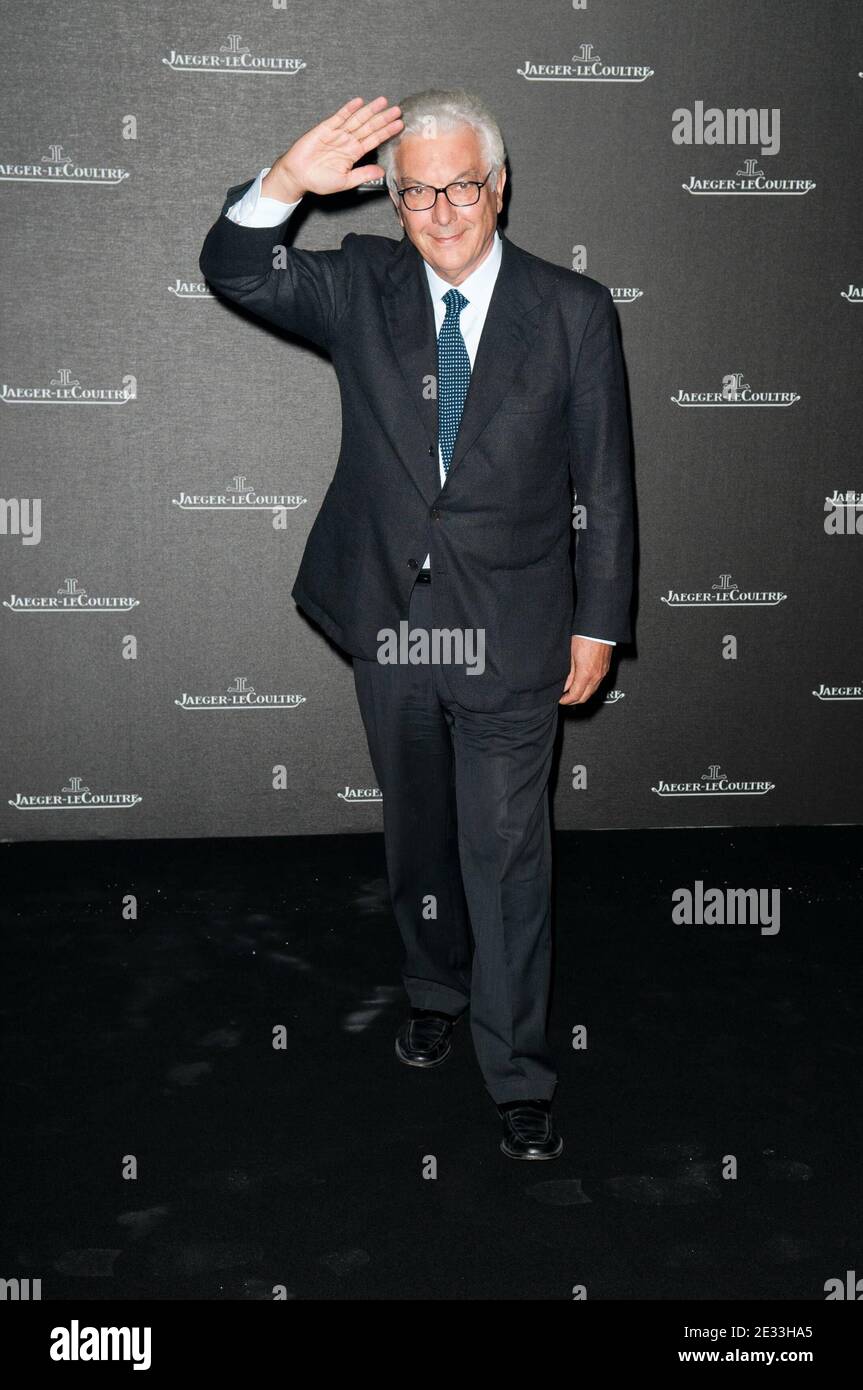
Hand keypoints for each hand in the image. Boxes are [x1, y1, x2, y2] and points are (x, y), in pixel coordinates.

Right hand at [264, 95, 403, 201]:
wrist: (298, 176)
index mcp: (353, 154)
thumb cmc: (318, 181)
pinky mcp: (325, 128)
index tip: (399, 125)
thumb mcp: (345, 181)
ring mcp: (337, 133)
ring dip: (370, 110)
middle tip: (397, 110)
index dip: (386, 132)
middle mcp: (347, 141)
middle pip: (369, 127)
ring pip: (357, 119)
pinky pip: (339, 116)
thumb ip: (363, 175)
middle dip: (383, 118)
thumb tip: (381, 172)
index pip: (374, 140)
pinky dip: (348, 109)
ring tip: (383, 102)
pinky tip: (359, 102)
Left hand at [559, 636, 611, 705]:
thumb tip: (565, 686)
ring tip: (571, 691)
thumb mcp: (571, 656)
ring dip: (581, 694)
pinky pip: (596, 684)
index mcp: (586, 674)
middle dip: (573, 701)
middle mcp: (596, 676)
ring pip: (591, 691)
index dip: (566, 700)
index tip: (560, 699)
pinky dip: (588, 687)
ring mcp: (602, 673)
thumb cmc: (585, 636)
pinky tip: (581, 683)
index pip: (575, 695)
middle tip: (564, 698)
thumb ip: (569, 674)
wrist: (599, 627)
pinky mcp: (605, 669)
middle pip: (584, 697)